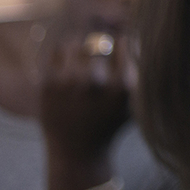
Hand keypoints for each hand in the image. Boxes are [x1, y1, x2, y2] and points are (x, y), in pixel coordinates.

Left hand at [39, 27, 134, 189]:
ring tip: (84, 56)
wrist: (77, 152)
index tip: (119, 49)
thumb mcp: (134, 103)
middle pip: (100, 41)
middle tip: (99, 52)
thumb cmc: (111, 123)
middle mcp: (95, 84)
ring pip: (77, 43)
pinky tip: (71, 62)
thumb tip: (135, 37)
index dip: (122, 43)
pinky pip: (59, 51)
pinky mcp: (49, 84)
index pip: (123, 42)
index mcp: (121, 88)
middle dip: (101, 45)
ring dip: (82, 47)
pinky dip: (66, 52)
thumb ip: (140, 72)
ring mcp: (69, 83)